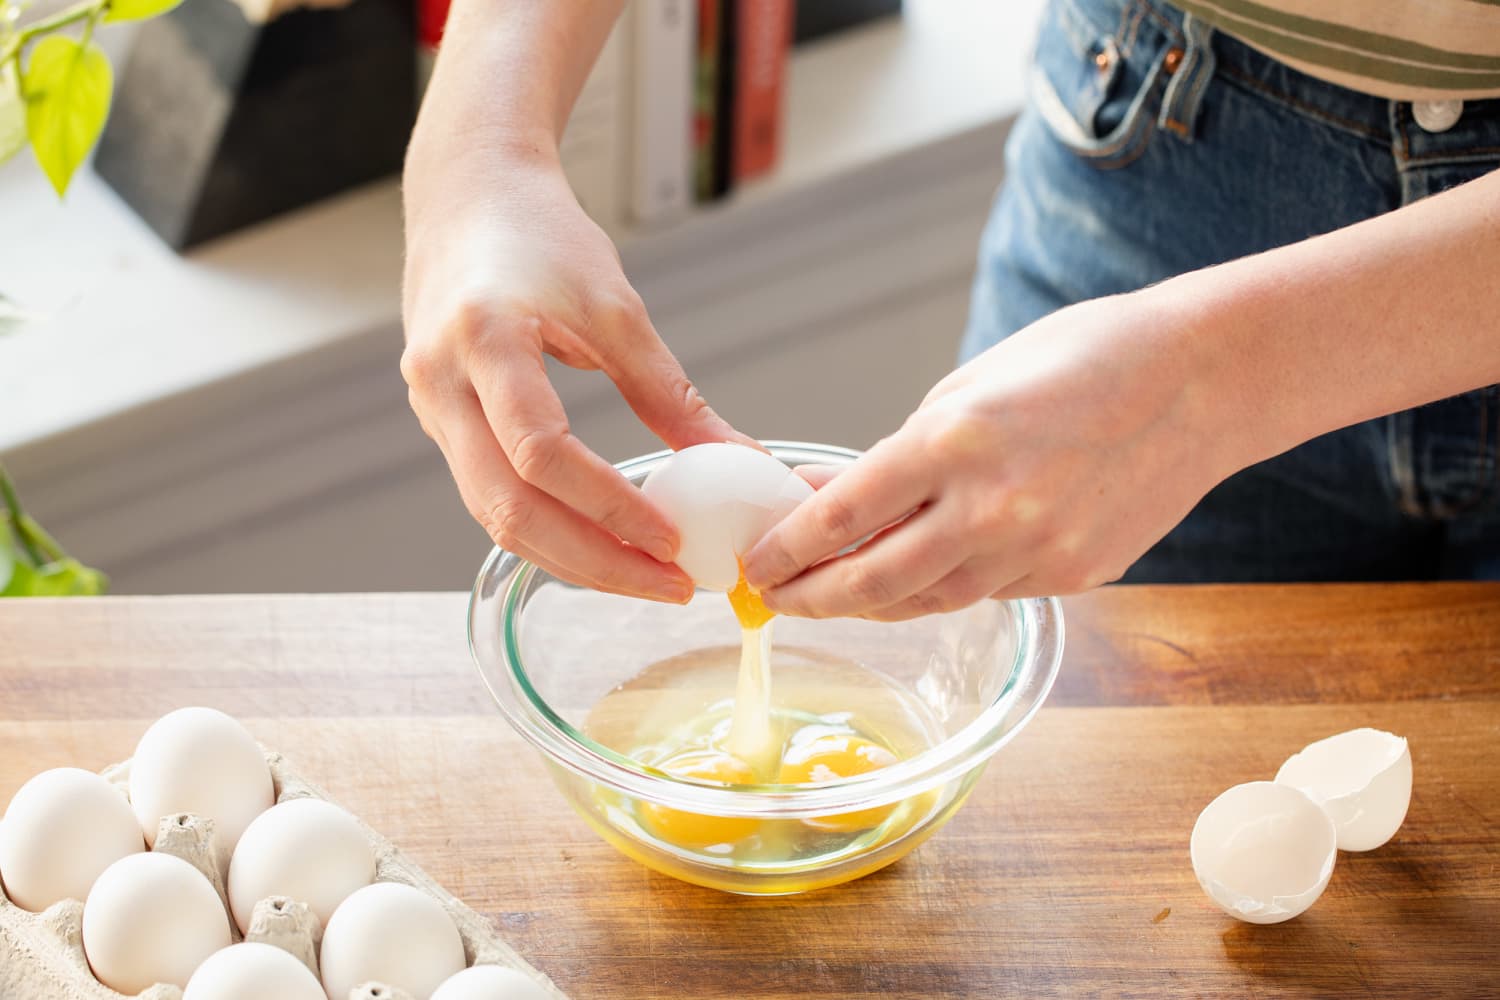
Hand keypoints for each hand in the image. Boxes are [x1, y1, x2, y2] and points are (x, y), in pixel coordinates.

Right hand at [401, 142, 752, 601]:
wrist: (469, 195)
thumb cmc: (541, 235)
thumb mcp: (615, 306)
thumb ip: (669, 392)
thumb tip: (739, 461)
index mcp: (485, 339)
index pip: (542, 452)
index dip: (609, 506)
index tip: (674, 540)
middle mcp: (442, 382)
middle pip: (507, 509)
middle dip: (593, 562)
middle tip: (668, 585)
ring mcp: (431, 408)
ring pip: (492, 518)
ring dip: (571, 559)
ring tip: (645, 577)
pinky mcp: (441, 422)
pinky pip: (489, 496)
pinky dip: (547, 530)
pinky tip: (602, 544)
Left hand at [742, 292, 1239, 618]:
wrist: (1201, 382)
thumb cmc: (1081, 360)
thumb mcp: (968, 385)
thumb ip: (895, 452)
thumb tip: (827, 495)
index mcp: (952, 441)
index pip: (839, 518)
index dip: (784, 550)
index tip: (754, 564)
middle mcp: (990, 509)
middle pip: (870, 584)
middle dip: (809, 598)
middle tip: (775, 598)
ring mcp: (1036, 553)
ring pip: (926, 603)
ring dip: (869, 604)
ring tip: (833, 594)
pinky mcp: (1072, 578)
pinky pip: (985, 594)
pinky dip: (942, 588)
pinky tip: (919, 574)